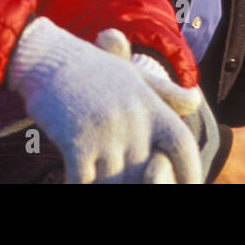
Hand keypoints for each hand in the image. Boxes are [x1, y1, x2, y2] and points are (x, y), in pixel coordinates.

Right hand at [6, 17, 201, 183]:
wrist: (47, 57)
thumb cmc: (91, 68)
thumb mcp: (133, 75)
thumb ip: (165, 93)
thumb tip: (197, 101)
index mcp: (150, 105)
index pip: (183, 145)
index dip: (190, 172)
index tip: (187, 187)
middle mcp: (133, 119)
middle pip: (147, 174)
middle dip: (137, 184)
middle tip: (126, 182)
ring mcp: (106, 131)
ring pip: (116, 182)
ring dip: (105, 185)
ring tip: (99, 181)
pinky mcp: (78, 141)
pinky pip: (84, 181)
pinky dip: (79, 185)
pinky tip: (72, 182)